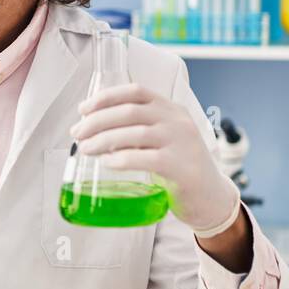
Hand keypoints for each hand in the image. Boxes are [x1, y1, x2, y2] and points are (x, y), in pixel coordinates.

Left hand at [68, 82, 239, 234]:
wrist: (210, 197)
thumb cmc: (179, 167)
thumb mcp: (163, 139)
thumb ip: (138, 129)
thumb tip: (94, 129)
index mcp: (171, 109)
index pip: (136, 91)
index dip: (106, 96)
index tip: (83, 109)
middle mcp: (177, 121)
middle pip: (130, 111)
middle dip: (97, 121)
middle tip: (77, 133)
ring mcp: (181, 143)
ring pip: (135, 133)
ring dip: (103, 140)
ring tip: (85, 149)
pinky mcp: (181, 167)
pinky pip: (145, 158)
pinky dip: (121, 159)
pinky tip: (107, 163)